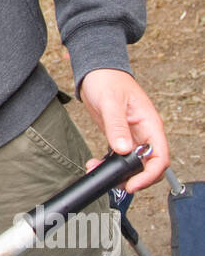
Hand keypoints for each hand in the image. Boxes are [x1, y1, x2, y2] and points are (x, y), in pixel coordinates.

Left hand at [78, 69, 169, 191]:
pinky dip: (108, 164)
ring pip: (133, 164)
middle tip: (114, 183)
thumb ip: (117, 126)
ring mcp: (132, 136)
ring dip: (118, 173)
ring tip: (98, 170)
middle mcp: (144, 133)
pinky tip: (95, 163)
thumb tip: (124, 149)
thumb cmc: (107, 80)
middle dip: (134, 178)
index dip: (149, 175)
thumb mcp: (111, 103)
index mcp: (150, 124)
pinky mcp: (120, 137)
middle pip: (149, 166)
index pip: (160, 157)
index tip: (133, 184)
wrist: (95, 72)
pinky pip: (119, 157)